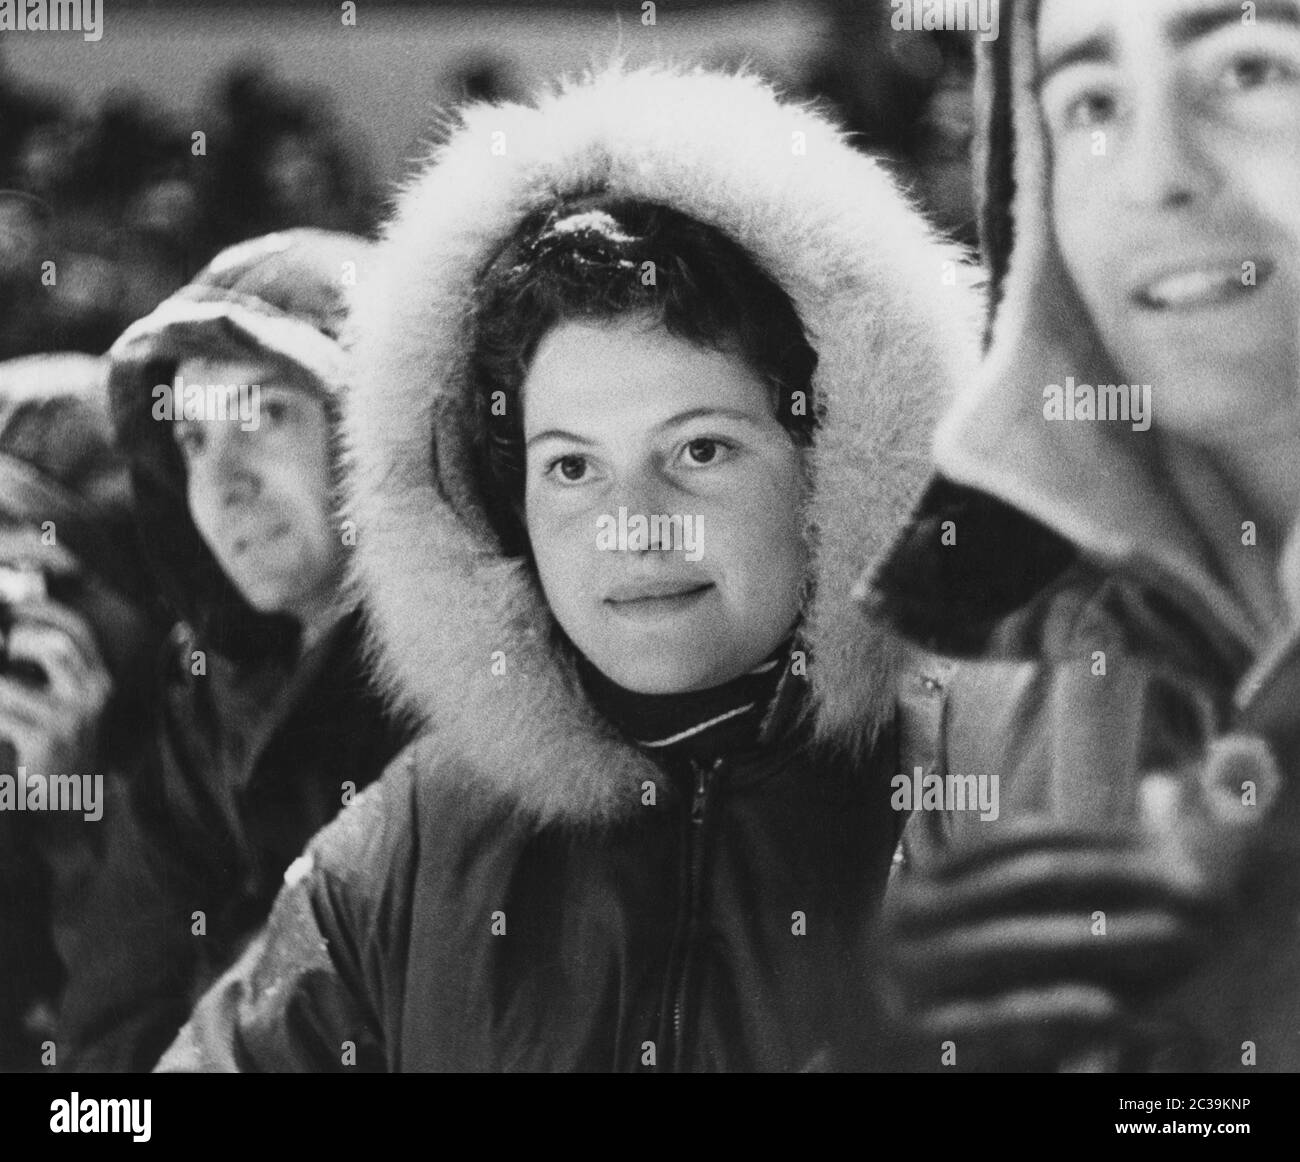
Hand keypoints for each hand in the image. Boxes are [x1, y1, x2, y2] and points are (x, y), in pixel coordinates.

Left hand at [0, 596, 113, 779]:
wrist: (67, 793)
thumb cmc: (57, 740)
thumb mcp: (67, 701)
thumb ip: (50, 670)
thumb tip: (9, 634)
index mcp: (98, 680)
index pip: (78, 631)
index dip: (45, 611)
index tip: (13, 607)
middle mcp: (91, 695)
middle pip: (54, 646)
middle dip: (16, 637)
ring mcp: (68, 718)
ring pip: (10, 683)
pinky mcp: (44, 739)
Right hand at [879, 823, 1222, 1071]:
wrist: (859, 1069)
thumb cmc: (930, 1003)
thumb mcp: (954, 940)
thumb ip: (1008, 909)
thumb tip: (1108, 863)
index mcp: (920, 886)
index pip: (1011, 844)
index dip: (1089, 838)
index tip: (1158, 845)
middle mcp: (907, 921)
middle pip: (1023, 884)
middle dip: (1112, 881)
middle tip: (1187, 890)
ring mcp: (906, 977)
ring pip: (1014, 945)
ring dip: (1103, 941)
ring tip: (1172, 940)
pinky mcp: (914, 1038)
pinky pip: (997, 1020)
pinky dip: (1059, 1011)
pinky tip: (1113, 1011)